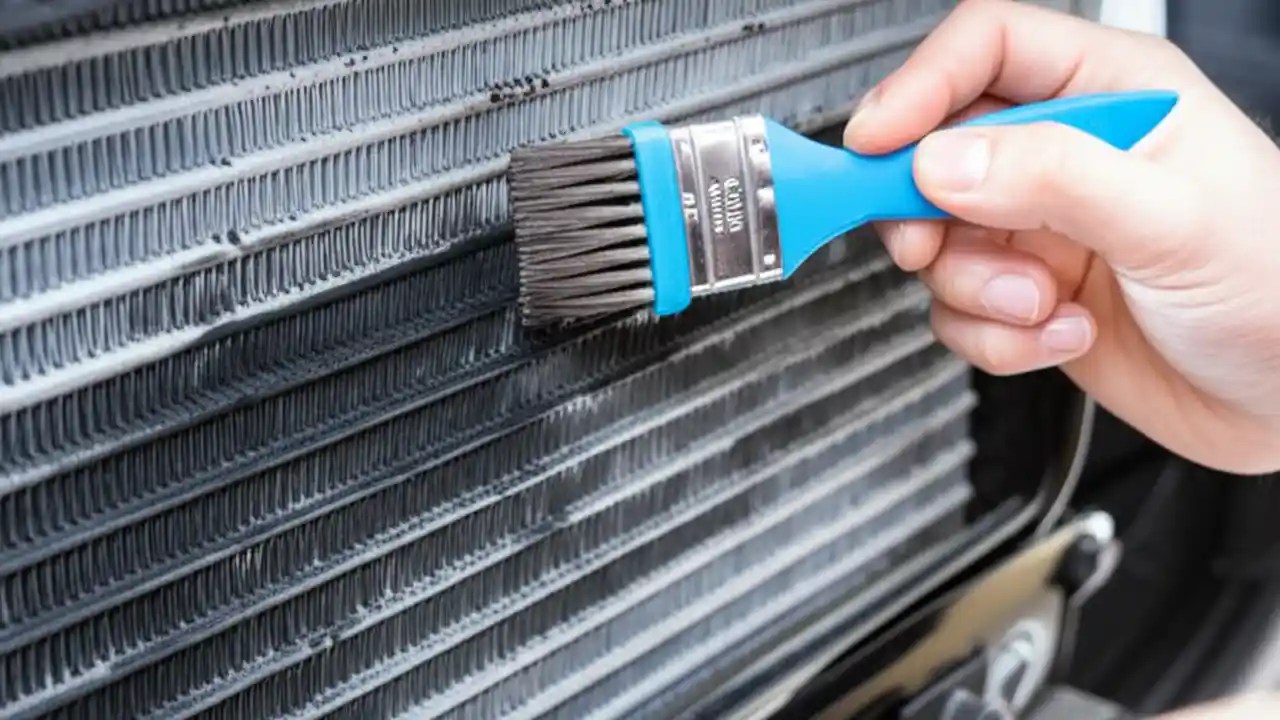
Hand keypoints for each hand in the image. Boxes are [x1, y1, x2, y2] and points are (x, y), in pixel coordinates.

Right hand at [844, 0, 1279, 474]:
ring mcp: (1040, 227)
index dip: (919, 88)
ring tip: (1043, 302)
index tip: (874, 144)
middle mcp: (1064, 154)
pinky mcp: (1026, 294)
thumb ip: (1053, 178)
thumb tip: (943, 161)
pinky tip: (1060, 334)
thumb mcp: (1171, 218)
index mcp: (1110, 93)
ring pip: (938, 241)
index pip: (985, 49)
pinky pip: (958, 310)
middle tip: (929, 241)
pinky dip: (995, 336)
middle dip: (925, 209)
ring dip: (978, 288)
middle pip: (934, 149)